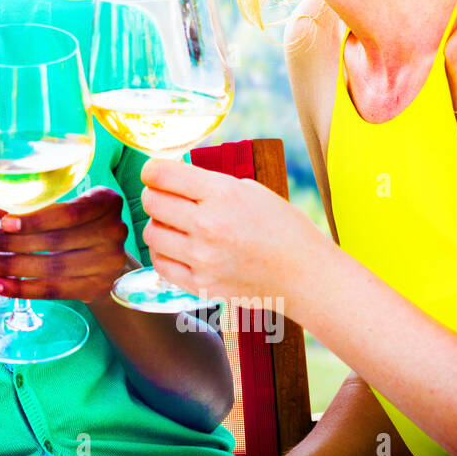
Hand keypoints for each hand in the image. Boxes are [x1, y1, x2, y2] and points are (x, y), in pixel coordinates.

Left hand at [0, 187, 131, 304]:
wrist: (106, 257)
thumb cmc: (77, 223)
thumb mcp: (62, 207)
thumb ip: (33, 205)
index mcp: (106, 201)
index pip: (70, 212)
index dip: (35, 219)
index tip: (3, 222)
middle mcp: (113, 231)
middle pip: (55, 241)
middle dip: (10, 242)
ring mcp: (109, 263)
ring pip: (52, 268)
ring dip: (10, 267)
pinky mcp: (96, 288)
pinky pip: (53, 291)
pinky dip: (20, 288)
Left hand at [139, 158, 330, 312]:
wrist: (305, 275)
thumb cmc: (282, 228)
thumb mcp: (249, 190)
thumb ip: (208, 184)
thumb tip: (171, 178)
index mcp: (222, 193)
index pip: (161, 174)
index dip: (151, 170)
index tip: (153, 173)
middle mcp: (208, 224)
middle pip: (151, 201)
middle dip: (155, 195)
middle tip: (166, 198)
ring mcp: (202, 258)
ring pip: (151, 233)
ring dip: (159, 225)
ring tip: (176, 225)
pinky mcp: (201, 284)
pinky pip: (160, 264)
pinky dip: (162, 253)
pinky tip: (177, 248)